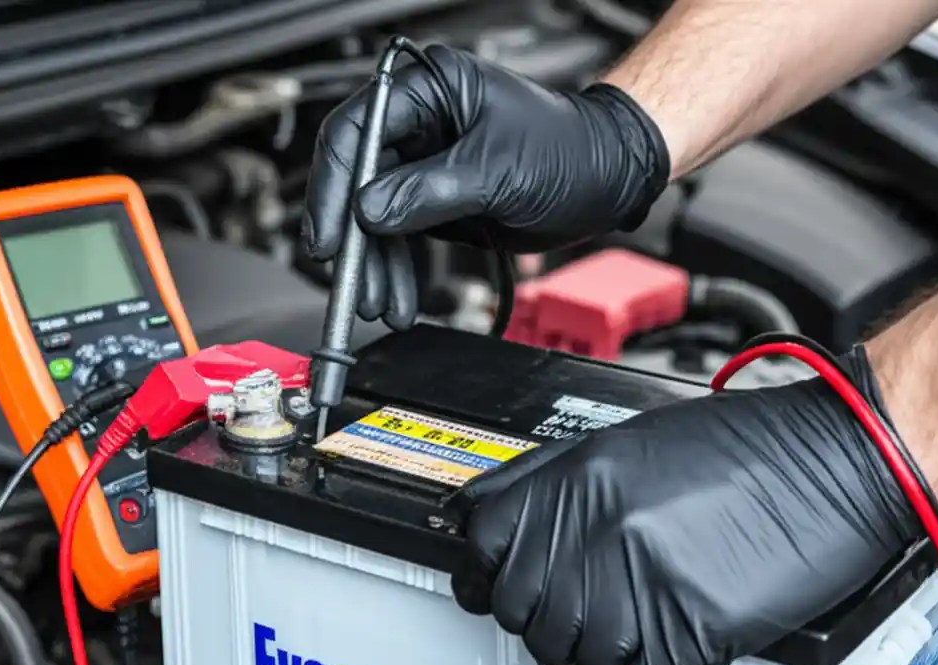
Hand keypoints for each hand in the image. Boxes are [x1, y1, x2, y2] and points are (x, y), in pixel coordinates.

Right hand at [304, 44, 669, 328]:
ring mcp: (423, 162)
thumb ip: (428, 191)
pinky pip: (399, 235)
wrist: (609, 178)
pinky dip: (396, 268)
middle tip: (349, 281)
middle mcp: (419, 122)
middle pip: (357, 180)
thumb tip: (369, 211)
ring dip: (374, 264)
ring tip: (377, 302)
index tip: (329, 235)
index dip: (334, 187)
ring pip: (374, 216)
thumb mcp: (496, 170)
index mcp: (429, 89)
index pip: (355, 132)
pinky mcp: (434, 198)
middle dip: (354, 238)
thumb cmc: (570, 149)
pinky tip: (395, 296)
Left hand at [448, 346, 917, 664]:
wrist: (841, 460)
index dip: (486, 569)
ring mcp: (643, 579)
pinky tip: (667, 643)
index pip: (484, 539)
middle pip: (522, 609)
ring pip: (574, 656)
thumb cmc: (749, 448)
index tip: (496, 583)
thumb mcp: (633, 440)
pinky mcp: (691, 628)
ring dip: (595, 655)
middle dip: (542, 621)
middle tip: (575, 615)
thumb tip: (496, 512)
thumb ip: (559, 477)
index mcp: (581, 476)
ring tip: (628, 631)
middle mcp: (600, 526)